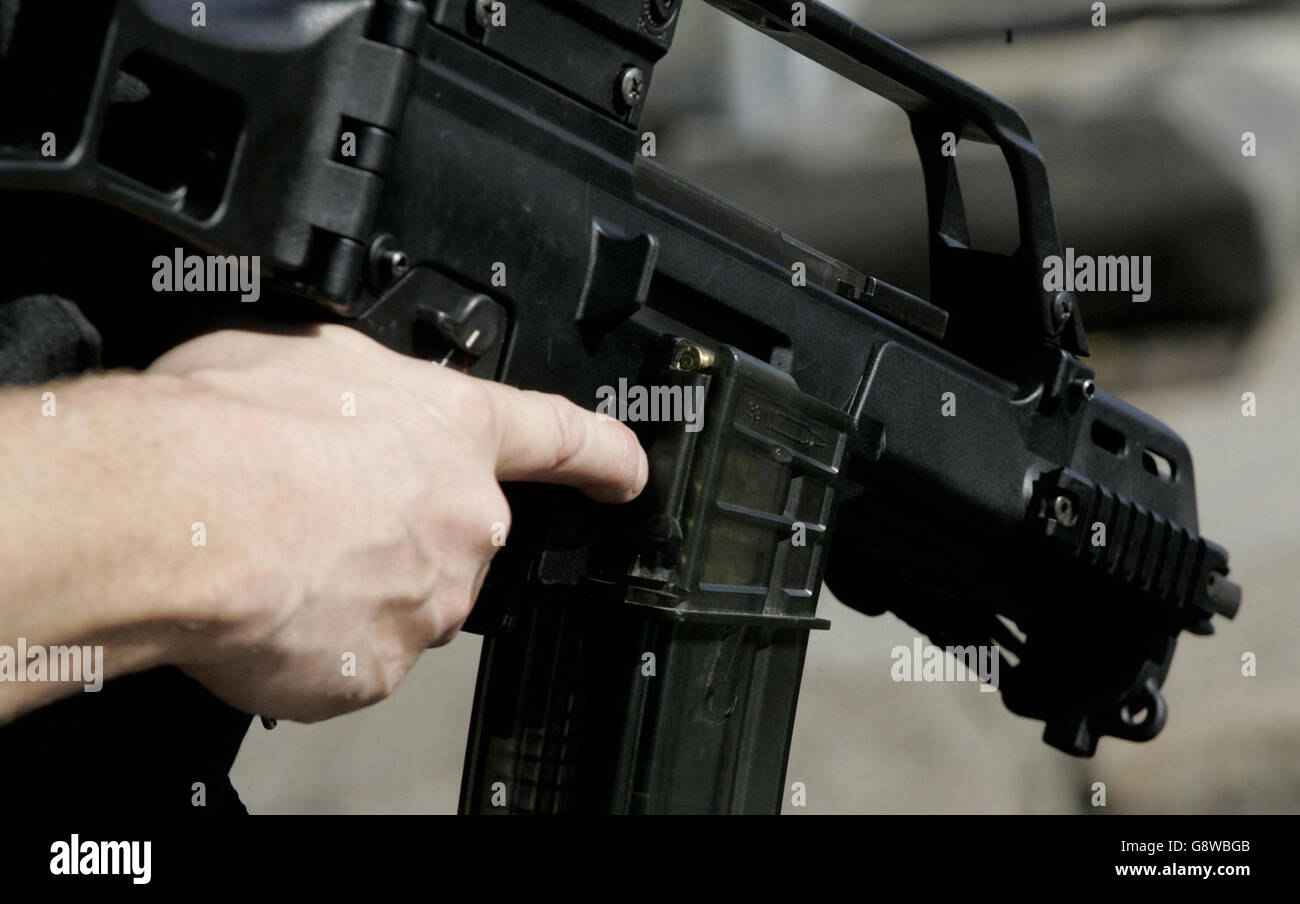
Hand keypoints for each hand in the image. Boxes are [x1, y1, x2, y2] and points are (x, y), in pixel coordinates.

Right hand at [147, 324, 646, 721]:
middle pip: (454, 533)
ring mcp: (430, 600)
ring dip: (352, 582)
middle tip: (315, 513)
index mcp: (454, 429)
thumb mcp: (304, 357)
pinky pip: (354, 657)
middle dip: (398, 527)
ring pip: (401, 596)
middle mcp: (465, 518)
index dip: (602, 456)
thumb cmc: (228, 428)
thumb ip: (359, 388)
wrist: (178, 521)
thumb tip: (346, 402)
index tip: (626, 474)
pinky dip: (313, 640)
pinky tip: (267, 606)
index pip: (561, 439)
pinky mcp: (379, 670)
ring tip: (275, 555)